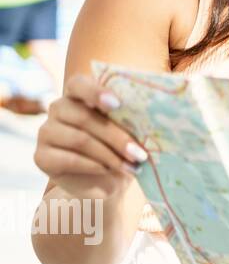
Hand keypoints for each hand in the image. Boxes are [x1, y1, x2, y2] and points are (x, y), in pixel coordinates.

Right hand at [34, 74, 147, 199]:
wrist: (106, 179)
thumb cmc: (120, 146)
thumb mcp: (129, 129)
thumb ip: (131, 115)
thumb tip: (153, 111)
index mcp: (78, 93)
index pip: (79, 84)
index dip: (96, 92)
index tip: (117, 104)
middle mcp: (58, 108)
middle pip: (85, 117)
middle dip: (117, 137)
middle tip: (140, 153)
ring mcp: (46, 132)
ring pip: (80, 140)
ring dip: (109, 155)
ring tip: (131, 166)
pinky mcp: (41, 157)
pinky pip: (68, 159)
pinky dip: (93, 166)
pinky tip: (108, 170)